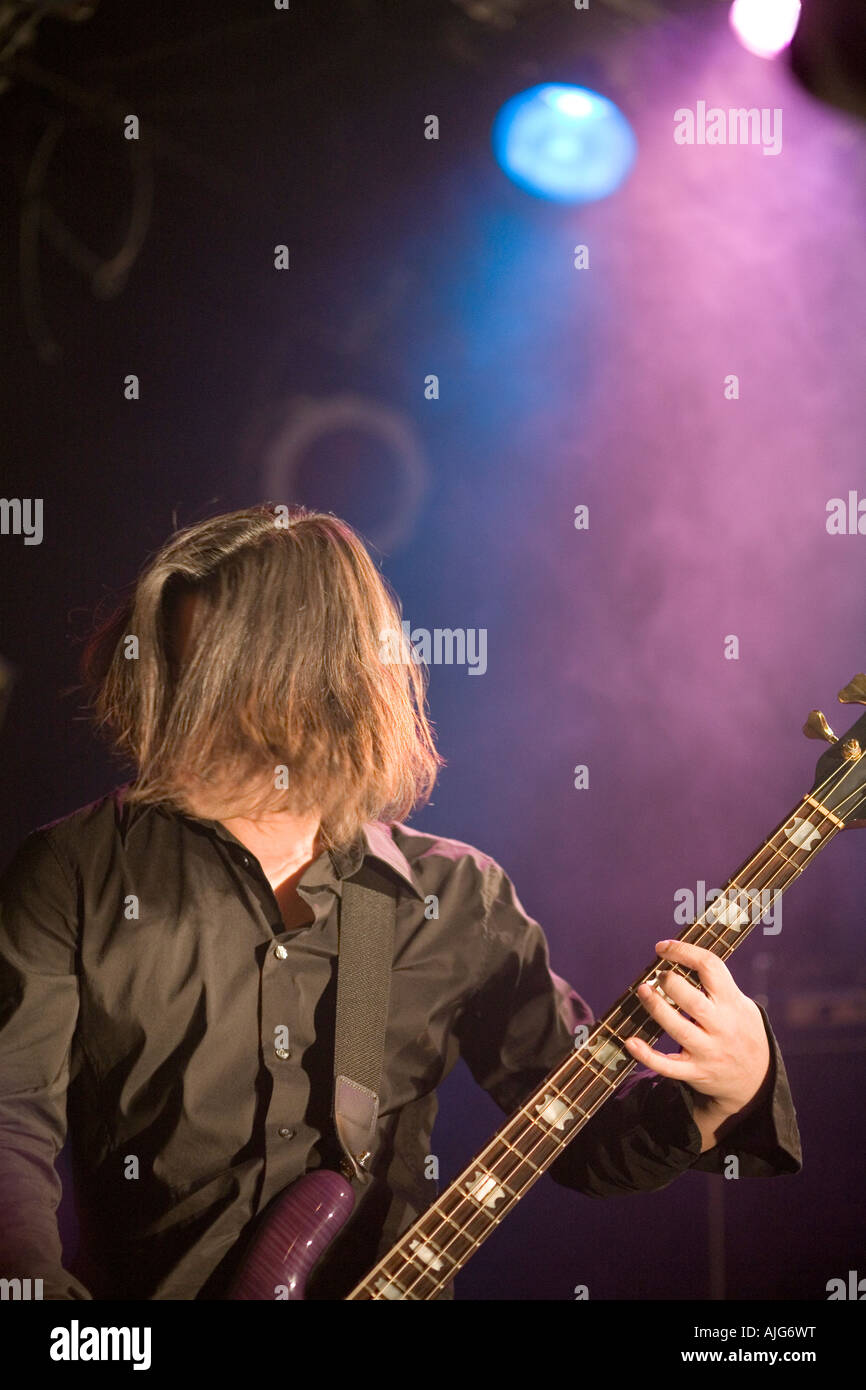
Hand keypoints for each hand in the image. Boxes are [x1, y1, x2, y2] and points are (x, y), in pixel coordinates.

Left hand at [623, 939, 770, 1149]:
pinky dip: (647, 1056)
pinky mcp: (695, 1072)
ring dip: (657, 1009)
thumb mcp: (740, 1005)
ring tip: (642, 991)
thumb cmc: (741, 1030)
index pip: (711, 968)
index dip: (684, 952)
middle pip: (693, 1001)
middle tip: (658, 976)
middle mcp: (721, 1027)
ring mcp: (708, 1051)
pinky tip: (630, 1042)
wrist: (756, 1079)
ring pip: (679, 1030)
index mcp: (733, 1003)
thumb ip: (716, 986)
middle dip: (671, 983)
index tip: (662, 947)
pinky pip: (668, 1066)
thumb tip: (676, 960)